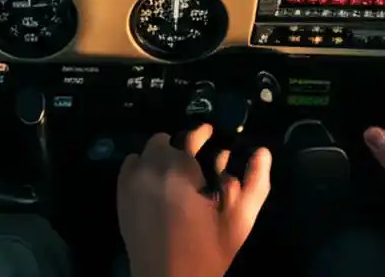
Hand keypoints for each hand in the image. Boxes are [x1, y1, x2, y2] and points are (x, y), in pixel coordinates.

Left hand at [117, 124, 271, 276]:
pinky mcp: (121, 196)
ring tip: (177, 177)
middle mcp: (150, 170)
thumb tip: (263, 152)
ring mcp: (130, 183)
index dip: (203, 133)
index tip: (211, 134)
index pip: (190, 136)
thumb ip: (254, 184)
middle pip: (165, 142)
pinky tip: (157, 185)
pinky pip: (130, 166)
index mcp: (179, 172)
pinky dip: (143, 168)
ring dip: (162, 158)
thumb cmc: (207, 252)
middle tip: (198, 167)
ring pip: (146, 153)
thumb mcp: (238, 222)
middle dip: (182, 149)